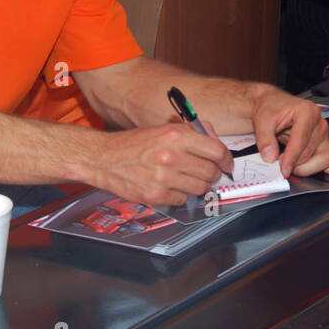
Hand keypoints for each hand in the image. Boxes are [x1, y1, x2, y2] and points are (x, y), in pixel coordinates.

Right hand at [92, 124, 234, 206]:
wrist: (103, 158)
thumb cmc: (133, 144)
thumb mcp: (163, 128)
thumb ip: (192, 132)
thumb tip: (215, 141)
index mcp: (175, 135)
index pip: (216, 151)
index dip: (226, 160)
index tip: (226, 164)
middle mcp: (171, 156)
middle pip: (211, 172)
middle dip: (213, 174)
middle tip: (208, 174)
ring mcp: (163, 178)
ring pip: (199, 188)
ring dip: (198, 186)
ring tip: (187, 179)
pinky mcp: (155, 195)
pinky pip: (182, 199)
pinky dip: (180, 195)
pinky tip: (170, 186)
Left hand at [247, 87, 328, 177]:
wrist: (273, 105)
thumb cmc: (272, 109)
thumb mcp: (262, 119)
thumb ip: (265, 139)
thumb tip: (270, 157)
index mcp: (307, 112)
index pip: (302, 141)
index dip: (291, 159)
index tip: (283, 170)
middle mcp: (320, 123)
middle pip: (312, 153)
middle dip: (295, 164)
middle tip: (280, 164)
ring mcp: (325, 134)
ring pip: (325, 159)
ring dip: (309, 167)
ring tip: (293, 165)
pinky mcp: (326, 143)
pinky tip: (327, 170)